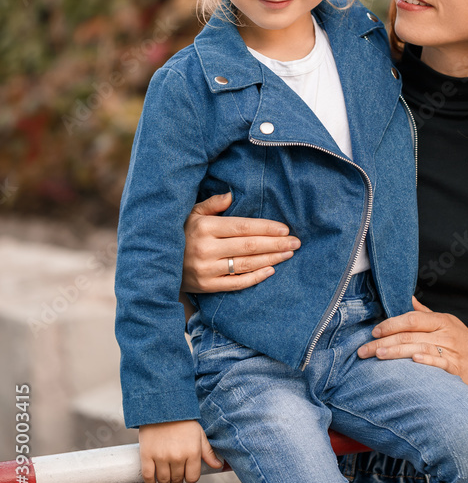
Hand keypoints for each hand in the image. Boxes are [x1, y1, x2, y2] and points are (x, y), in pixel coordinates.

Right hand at [138, 420, 222, 482]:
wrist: (162, 408)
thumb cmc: (183, 422)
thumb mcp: (199, 434)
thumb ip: (208, 452)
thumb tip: (218, 466)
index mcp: (192, 452)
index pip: (192, 478)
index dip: (190, 477)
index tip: (187, 472)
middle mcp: (177, 457)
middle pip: (177, 480)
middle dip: (177, 480)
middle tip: (175, 474)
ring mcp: (161, 457)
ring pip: (163, 480)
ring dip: (165, 482)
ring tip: (165, 476)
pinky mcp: (146, 455)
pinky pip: (148, 476)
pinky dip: (151, 481)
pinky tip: (153, 480)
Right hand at [183, 192, 300, 291]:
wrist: (156, 263)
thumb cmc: (180, 233)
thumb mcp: (191, 213)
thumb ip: (212, 204)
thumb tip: (231, 195)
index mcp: (204, 227)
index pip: (242, 227)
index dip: (266, 228)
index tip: (285, 229)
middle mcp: (206, 249)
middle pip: (249, 246)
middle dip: (275, 244)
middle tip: (295, 242)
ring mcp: (206, 270)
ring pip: (246, 264)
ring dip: (271, 259)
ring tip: (289, 254)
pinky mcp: (207, 287)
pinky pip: (236, 283)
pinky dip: (255, 277)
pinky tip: (271, 270)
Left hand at [357, 297, 467, 388]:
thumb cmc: (462, 340)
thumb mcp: (445, 321)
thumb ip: (424, 313)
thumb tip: (406, 297)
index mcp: (440, 321)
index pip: (411, 319)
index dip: (391, 324)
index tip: (374, 332)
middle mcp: (445, 334)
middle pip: (410, 335)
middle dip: (384, 342)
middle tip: (365, 349)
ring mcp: (451, 351)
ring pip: (419, 348)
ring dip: (396, 352)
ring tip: (378, 355)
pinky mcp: (457, 369)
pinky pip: (440, 363)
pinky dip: (426, 362)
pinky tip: (413, 362)